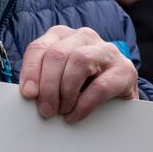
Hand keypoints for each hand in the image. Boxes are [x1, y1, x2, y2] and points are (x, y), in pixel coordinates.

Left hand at [19, 24, 138, 124]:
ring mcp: (106, 50)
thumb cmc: (82, 89)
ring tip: (63, 111)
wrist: (119, 100)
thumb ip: (43, 81)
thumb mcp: (58, 80)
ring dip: (66, 91)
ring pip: (79, 61)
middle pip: (57, 54)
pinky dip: (84, 104)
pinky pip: (100, 85)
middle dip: (48, 86)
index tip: (28, 94)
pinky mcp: (124, 69)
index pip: (39, 48)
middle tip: (46, 110)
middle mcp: (84, 37)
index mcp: (62, 36)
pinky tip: (76, 115)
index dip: (31, 71)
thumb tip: (27, 95)